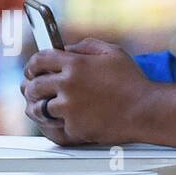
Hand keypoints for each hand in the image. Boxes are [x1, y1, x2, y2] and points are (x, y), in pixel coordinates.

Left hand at [20, 38, 150, 144]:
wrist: (145, 110)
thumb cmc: (132, 81)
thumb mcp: (112, 52)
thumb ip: (85, 46)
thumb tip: (65, 49)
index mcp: (75, 64)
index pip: (39, 60)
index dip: (32, 65)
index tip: (31, 70)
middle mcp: (68, 86)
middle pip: (33, 85)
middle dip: (29, 86)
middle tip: (31, 89)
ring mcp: (69, 109)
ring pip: (37, 108)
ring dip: (35, 107)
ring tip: (37, 106)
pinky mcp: (74, 128)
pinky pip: (53, 127)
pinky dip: (51, 125)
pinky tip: (52, 121)